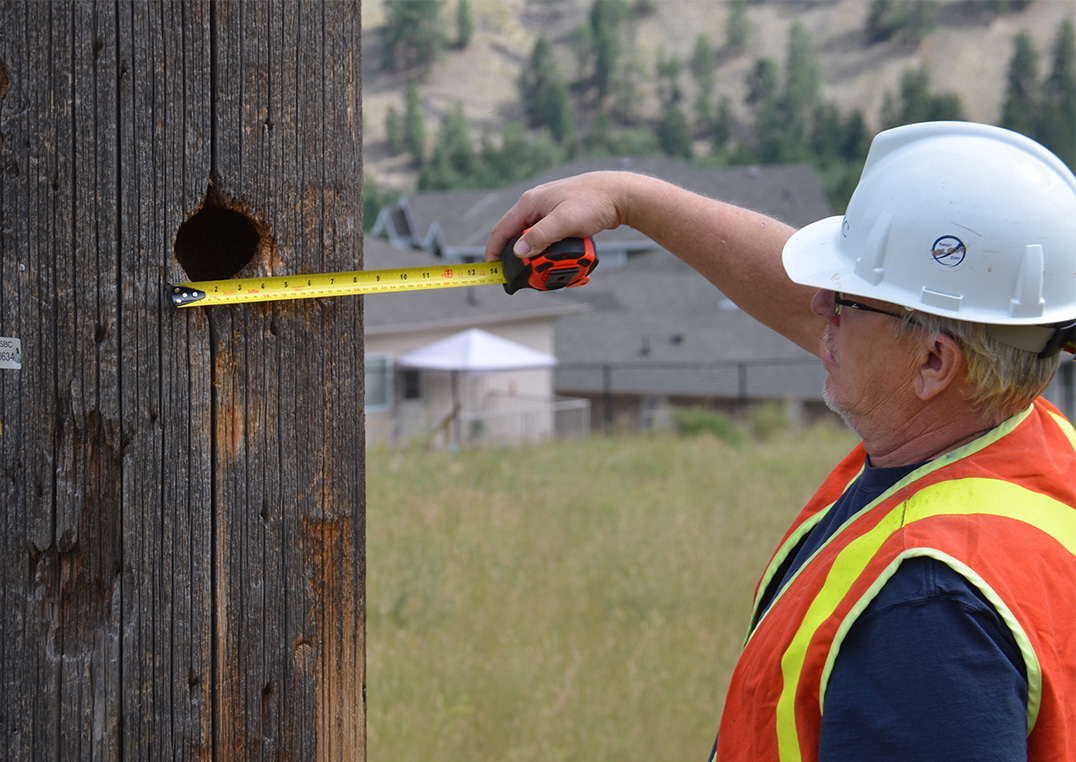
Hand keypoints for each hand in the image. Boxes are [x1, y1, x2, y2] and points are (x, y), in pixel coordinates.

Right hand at [483, 172, 629, 261]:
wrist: (620, 194)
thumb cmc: (593, 202)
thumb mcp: (564, 222)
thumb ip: (539, 237)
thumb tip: (518, 252)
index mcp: (530, 203)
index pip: (502, 229)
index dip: (494, 250)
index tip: (492, 268)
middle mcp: (536, 206)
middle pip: (519, 237)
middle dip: (524, 258)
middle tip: (530, 274)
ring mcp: (549, 212)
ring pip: (536, 240)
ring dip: (542, 256)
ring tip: (553, 268)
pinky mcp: (562, 218)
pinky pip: (551, 239)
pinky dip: (554, 251)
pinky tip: (563, 258)